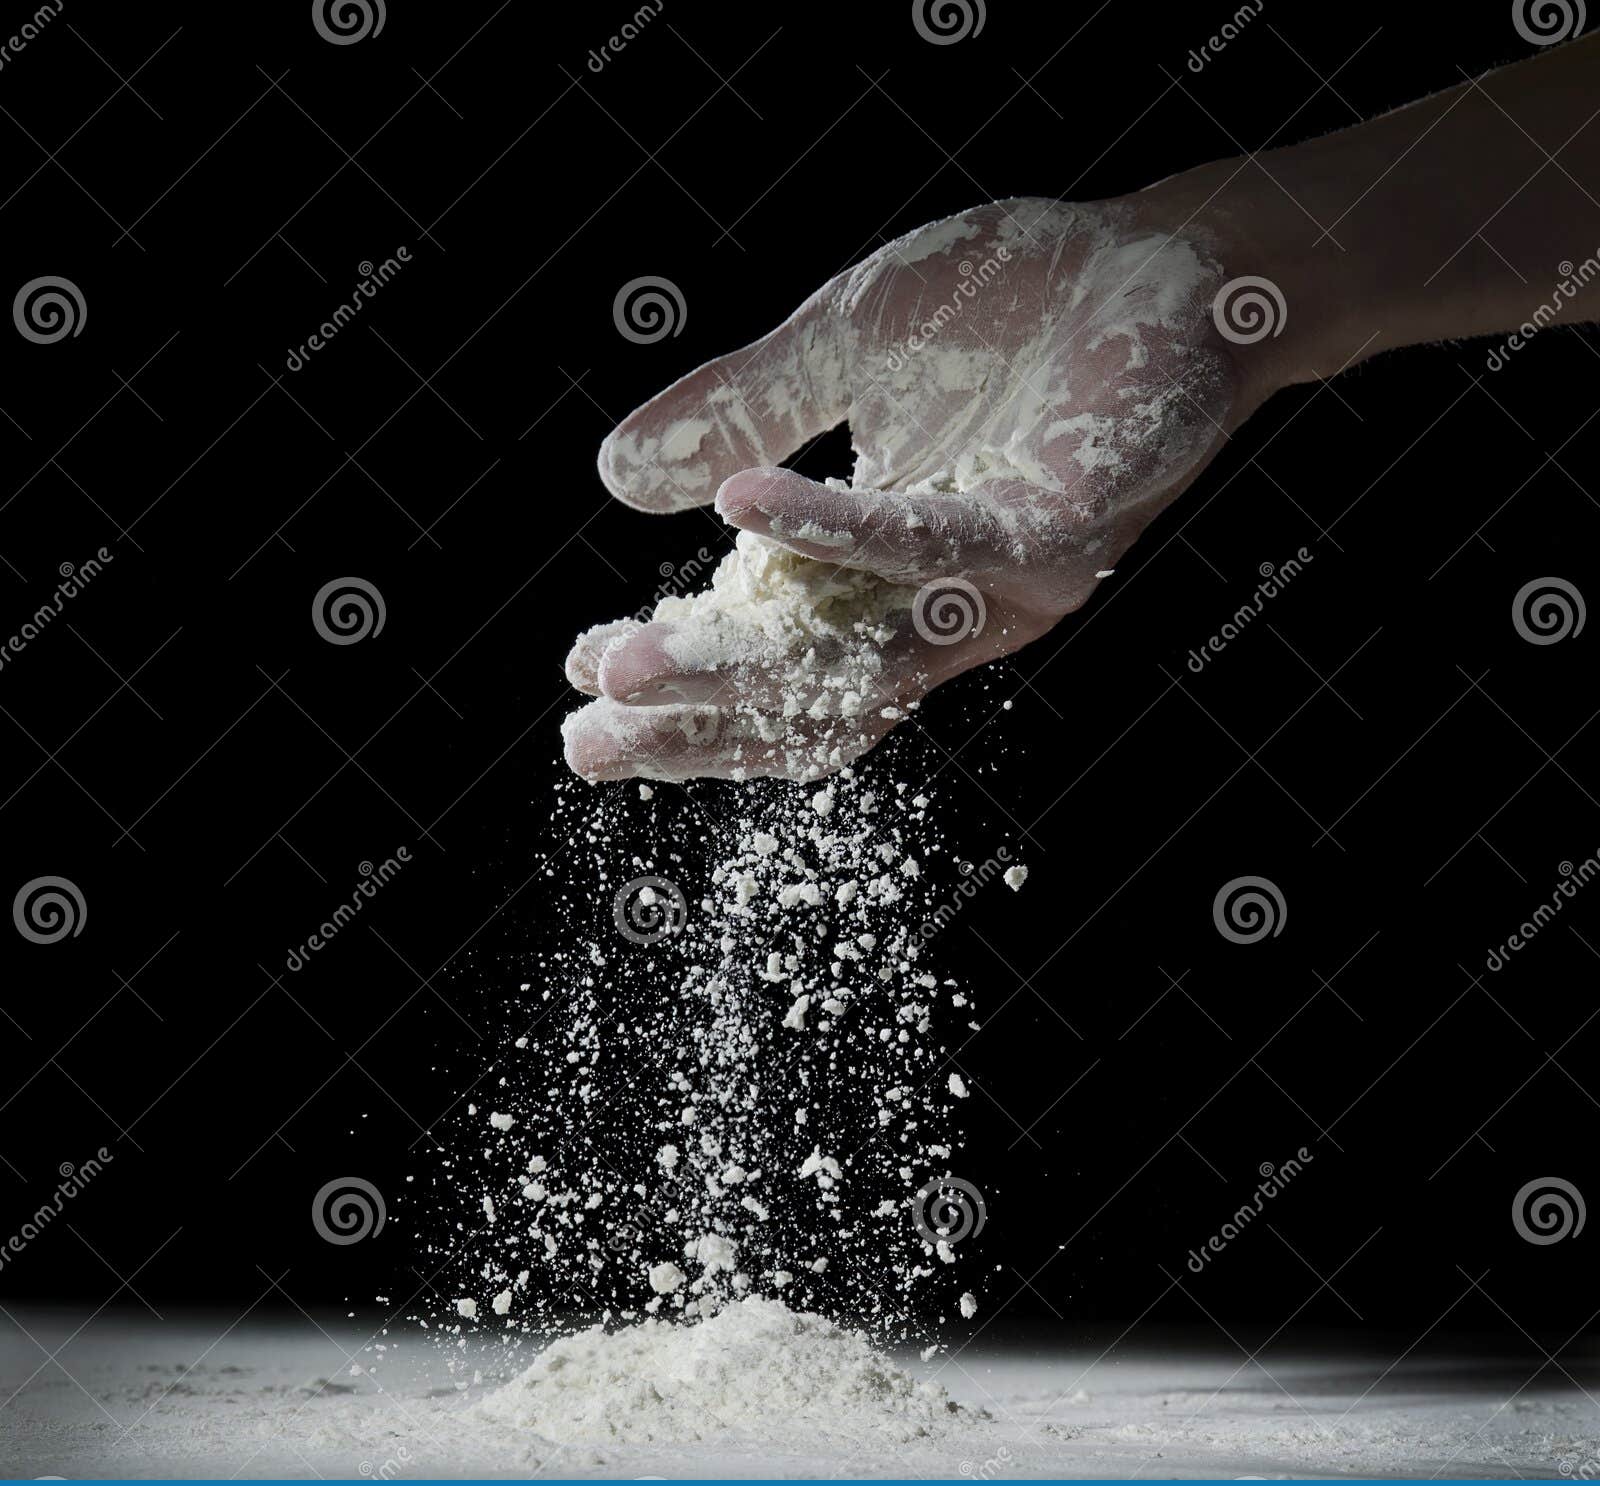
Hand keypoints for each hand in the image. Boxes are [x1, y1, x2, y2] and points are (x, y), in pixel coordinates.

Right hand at [563, 197, 1256, 781]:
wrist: (1172, 261)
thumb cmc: (1018, 306)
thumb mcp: (846, 350)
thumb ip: (742, 412)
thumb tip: (617, 480)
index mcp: (890, 572)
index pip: (775, 652)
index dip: (685, 679)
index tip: (586, 675)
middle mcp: (945, 602)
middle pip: (807, 692)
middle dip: (691, 721)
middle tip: (584, 743)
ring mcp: (1003, 581)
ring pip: (861, 652)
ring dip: (742, 666)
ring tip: (628, 668)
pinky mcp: (1060, 530)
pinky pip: (935, 545)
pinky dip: (837, 530)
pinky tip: (743, 511)